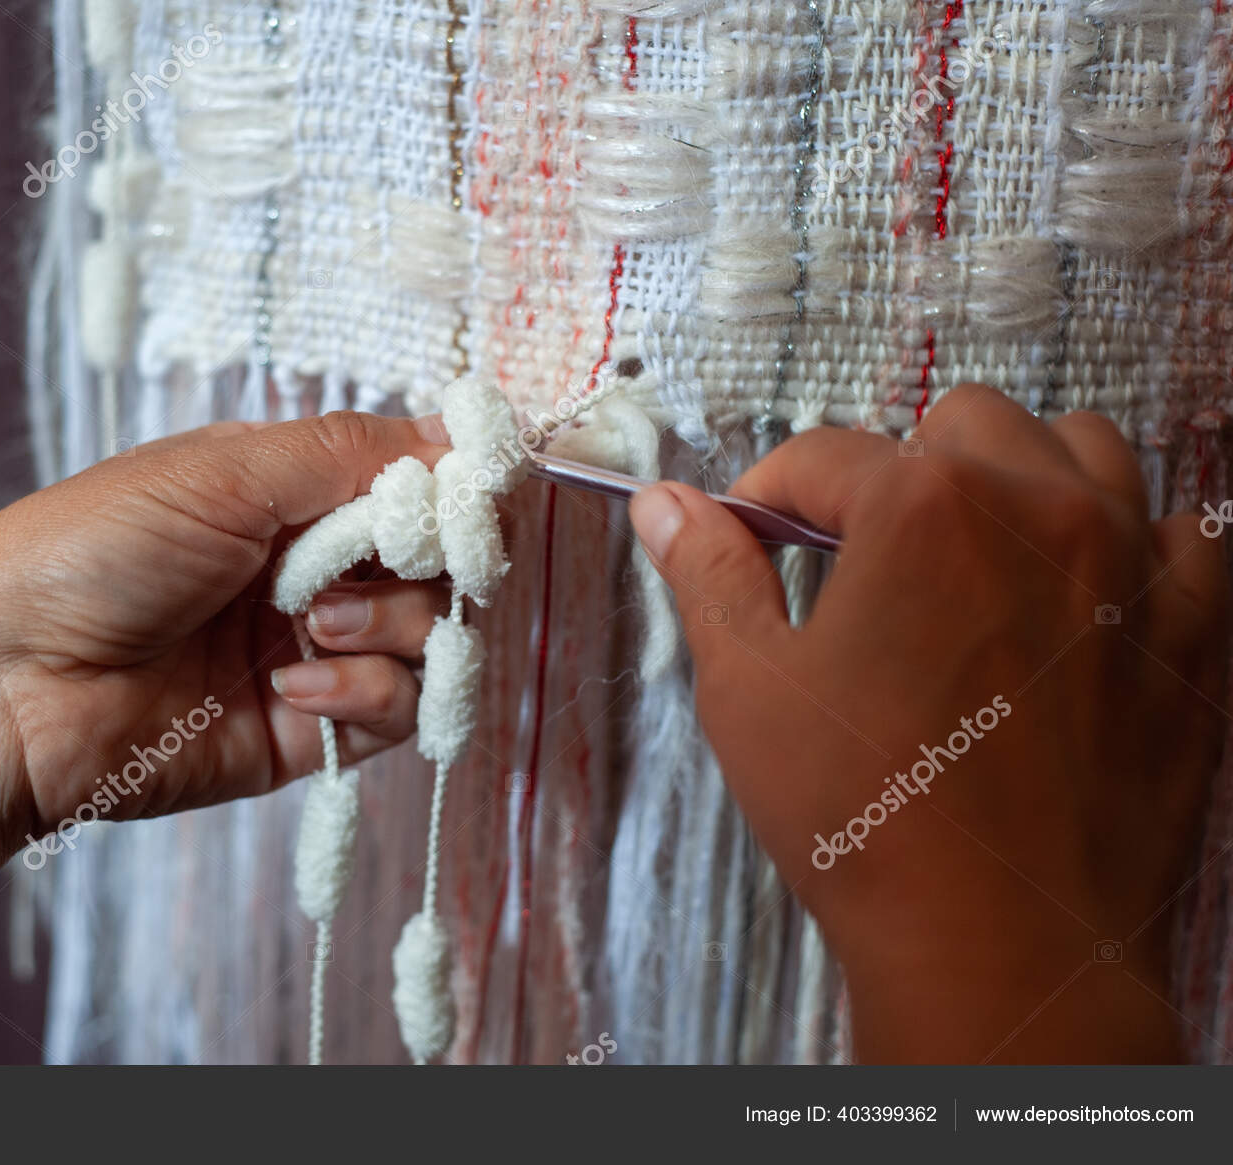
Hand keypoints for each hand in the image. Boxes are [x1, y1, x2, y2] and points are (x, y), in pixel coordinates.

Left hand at [0, 412, 451, 840]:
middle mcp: (307, 568)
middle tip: (390, 559)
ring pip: (430, 638)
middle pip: (436, 562)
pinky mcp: (306, 731)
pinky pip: (394, 712)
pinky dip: (365, 693)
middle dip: (429, 559)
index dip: (448, 489)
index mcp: (286, 492)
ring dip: (395, 624)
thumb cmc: (88, 553)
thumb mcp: (221, 471)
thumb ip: (347, 452)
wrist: (5, 686)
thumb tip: (459, 434)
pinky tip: (295, 687)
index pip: (411, 482)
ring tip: (317, 624)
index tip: (459, 497)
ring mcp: (310, 651)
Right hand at [630, 387, 1228, 1061]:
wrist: (1000, 949)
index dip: (770, 494)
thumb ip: (710, 576)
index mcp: (922, 509)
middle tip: (865, 557)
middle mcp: (1039, 510)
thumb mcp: (752, 692)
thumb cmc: (869, 824)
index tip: (754, 535)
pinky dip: (1134, 542)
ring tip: (975, 553)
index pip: (823, 456)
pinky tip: (1085, 593)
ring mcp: (1132, 567)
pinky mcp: (1192, 635)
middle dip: (901, 472)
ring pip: (1083, 449)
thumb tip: (666, 504)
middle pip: (962, 424)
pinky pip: (1183, 535)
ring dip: (1021, 479)